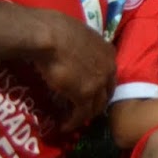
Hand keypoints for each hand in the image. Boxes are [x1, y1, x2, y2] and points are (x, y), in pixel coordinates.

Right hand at [28, 8, 115, 133]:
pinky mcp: (84, 95)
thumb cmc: (57, 30)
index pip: (108, 75)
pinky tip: (64, 127)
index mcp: (108, 52)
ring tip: (73, 123)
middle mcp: (109, 68)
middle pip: (106, 93)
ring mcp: (98, 82)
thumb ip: (82, 49)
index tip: (90, 94)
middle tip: (84, 112)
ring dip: (85, 116)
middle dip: (96, 104)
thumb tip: (73, 53)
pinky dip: (73, 123)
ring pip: (95, 106)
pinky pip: (81, 114)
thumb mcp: (78, 37)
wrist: (49, 36)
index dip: (100, 86)